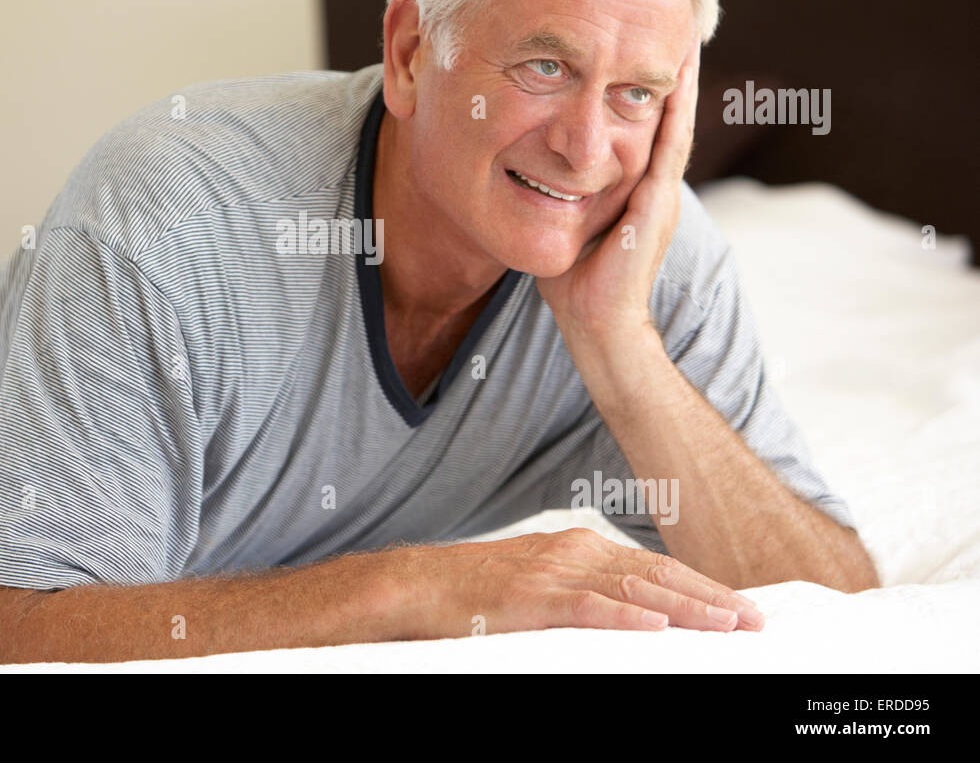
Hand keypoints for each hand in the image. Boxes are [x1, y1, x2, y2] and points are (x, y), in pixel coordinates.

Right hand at [388, 527, 764, 637]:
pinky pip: (586, 607)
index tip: (741, 609)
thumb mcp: (541, 583)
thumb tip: (637, 611)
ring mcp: (554, 573)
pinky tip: (655, 625)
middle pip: (657, 574)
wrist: (419, 585)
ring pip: (634, 588)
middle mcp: (575, 553)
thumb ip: (586, 591)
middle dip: (711, 598)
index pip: (656, 568)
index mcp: (581, 548)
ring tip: (725, 624)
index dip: (703, 588)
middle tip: (754, 621)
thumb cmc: (477, 591)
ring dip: (685, 607)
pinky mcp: (531, 599)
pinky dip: (624, 615)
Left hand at [535, 41, 700, 344]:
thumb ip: (553, 190)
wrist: (596, 324)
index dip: (638, 84)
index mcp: (632, 186)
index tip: (631, 42)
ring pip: (674, 119)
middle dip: (664, 69)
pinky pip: (671, 142)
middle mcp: (652, 183)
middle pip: (663, 114)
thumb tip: (522, 161)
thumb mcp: (562, 221)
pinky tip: (678, 72)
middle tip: (667, 19)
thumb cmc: (573, 282)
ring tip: (682, 29)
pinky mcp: (658, 201)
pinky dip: (678, 106)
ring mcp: (660, 191)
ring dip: (679, 76)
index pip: (639, 124)